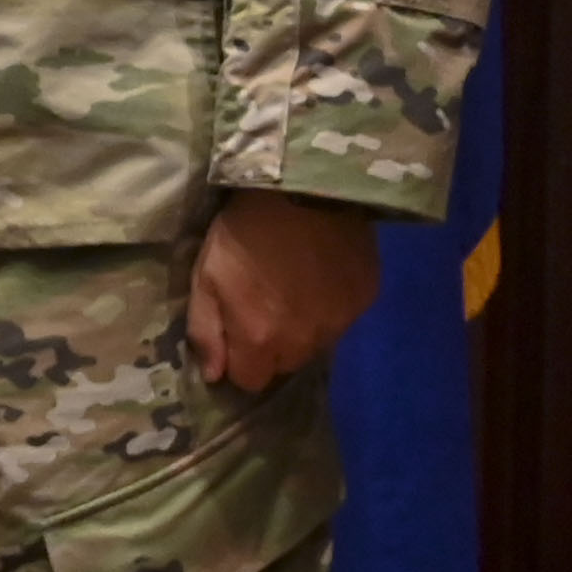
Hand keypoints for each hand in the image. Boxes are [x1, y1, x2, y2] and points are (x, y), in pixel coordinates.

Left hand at [187, 191, 385, 390]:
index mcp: (261, 342)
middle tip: (265, 304)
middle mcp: (304, 343)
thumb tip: (215, 376)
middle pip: (284, 364)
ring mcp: (340, 323)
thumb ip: (207, 332)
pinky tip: (321, 273)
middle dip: (271, 345)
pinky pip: (342, 318)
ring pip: (316, 343)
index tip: (238, 331)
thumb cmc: (244, 233)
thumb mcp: (207, 278)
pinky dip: (330, 304)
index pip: (250, 381)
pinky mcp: (365, 299)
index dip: (240, 360)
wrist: (305, 190)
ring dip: (303, 327)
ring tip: (294, 286)